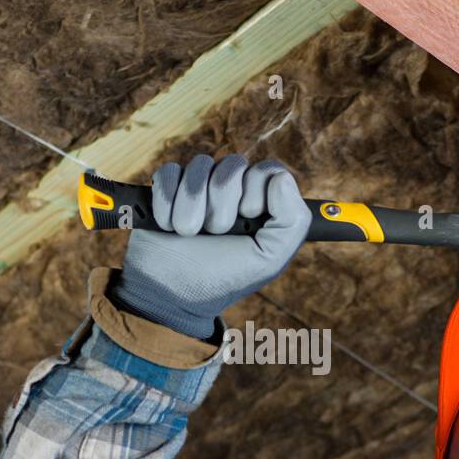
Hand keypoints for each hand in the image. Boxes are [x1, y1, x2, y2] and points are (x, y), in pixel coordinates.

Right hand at [110, 154, 310, 338]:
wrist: (169, 293)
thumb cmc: (221, 278)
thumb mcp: (268, 260)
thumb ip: (293, 221)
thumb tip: (281, 178)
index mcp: (258, 205)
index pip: (268, 171)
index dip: (256, 190)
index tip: (247, 217)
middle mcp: (230, 192)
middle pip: (233, 165)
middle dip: (221, 205)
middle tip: (214, 233)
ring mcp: (197, 187)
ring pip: (200, 166)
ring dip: (191, 205)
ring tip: (188, 233)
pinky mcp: (165, 188)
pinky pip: (169, 172)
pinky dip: (166, 202)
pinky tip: (167, 225)